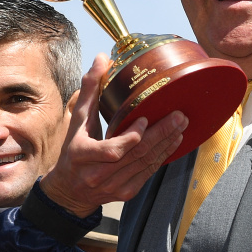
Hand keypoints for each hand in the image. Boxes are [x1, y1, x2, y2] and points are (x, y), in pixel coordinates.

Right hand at [40, 54, 187, 217]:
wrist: (69, 190)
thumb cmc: (73, 150)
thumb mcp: (77, 121)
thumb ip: (90, 90)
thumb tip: (102, 59)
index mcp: (82, 156)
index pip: (112, 150)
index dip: (132, 137)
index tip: (145, 119)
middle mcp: (97, 174)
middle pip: (136, 154)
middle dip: (160, 134)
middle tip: (178, 116)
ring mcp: (113, 186)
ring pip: (145, 163)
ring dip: (166, 143)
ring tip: (181, 125)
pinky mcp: (126, 192)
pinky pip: (148, 172)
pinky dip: (162, 156)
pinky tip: (173, 142)